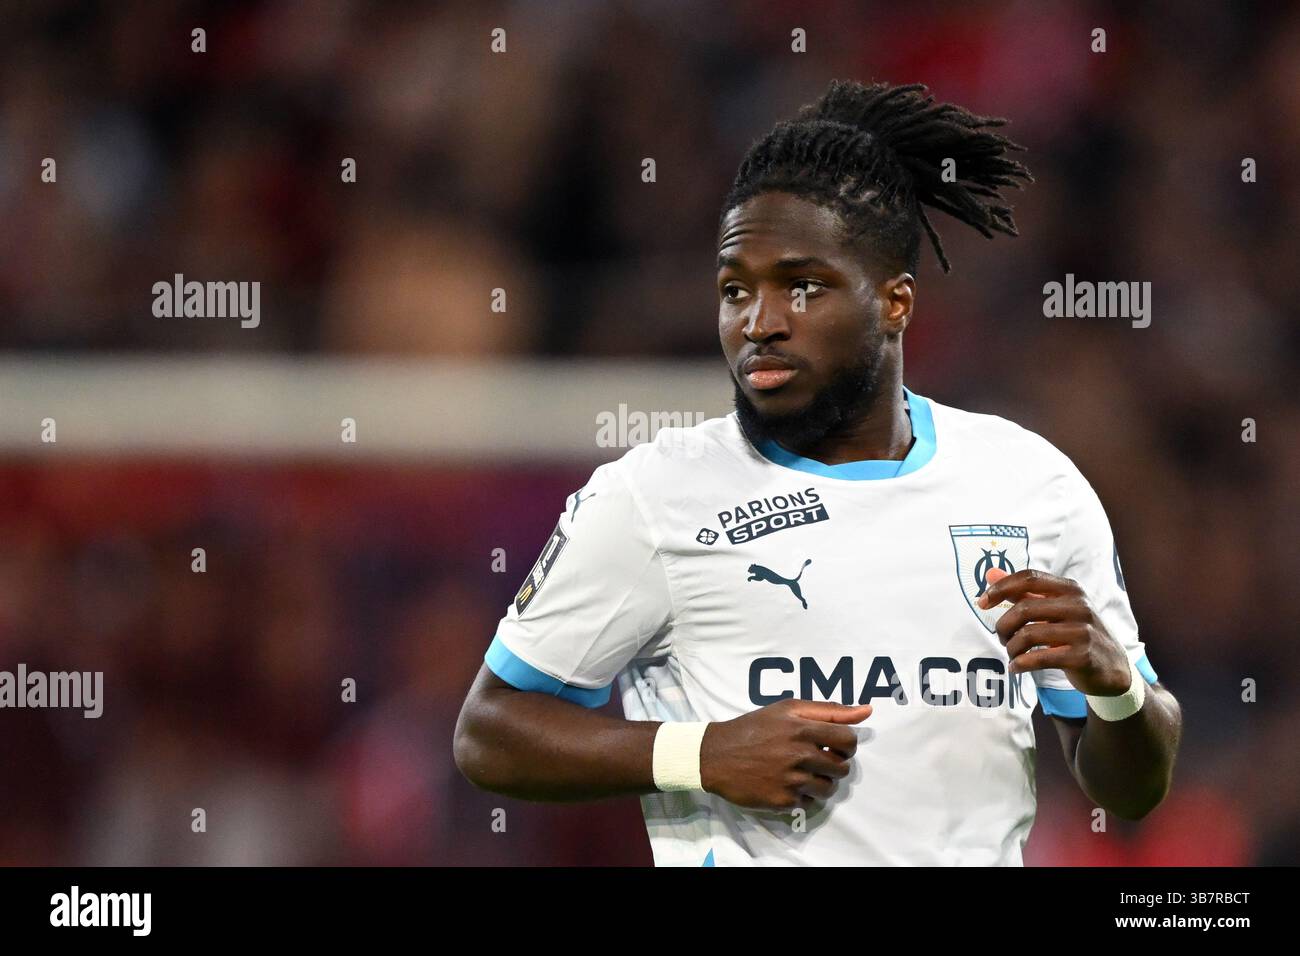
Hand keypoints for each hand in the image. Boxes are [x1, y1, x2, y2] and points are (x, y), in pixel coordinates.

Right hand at [699, 698, 870, 810]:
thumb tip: (867, 711)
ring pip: (828, 788)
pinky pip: (809, 802)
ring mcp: (791, 779)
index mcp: (803, 728)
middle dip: (834, 763)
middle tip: (816, 758)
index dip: (846, 744)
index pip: (848, 740)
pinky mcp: (782, 800)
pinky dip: (803, 795)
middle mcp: (799, 754)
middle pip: (841, 767)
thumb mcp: (788, 709)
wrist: (716, 755)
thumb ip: (829, 710)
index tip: (834, 745)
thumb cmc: (754, 727)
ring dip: (821, 781)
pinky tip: (787, 783)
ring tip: (803, 772)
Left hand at [978, 568, 1130, 695]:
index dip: (1001, 587)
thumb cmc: (1077, 634)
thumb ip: (1023, 591)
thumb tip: (990, 572)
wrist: (1113, 669)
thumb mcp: (1055, 608)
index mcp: (1070, 589)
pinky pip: (1040, 657)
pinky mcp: (1082, 656)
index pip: (1029, 577)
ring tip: (1011, 654)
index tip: (982, 602)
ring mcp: (1083, 631)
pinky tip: (1016, 667)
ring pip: (1028, 634)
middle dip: (1004, 625)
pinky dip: (1021, 663)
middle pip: (1024, 608)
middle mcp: (1079, 605)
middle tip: (1001, 638)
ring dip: (1011, 647)